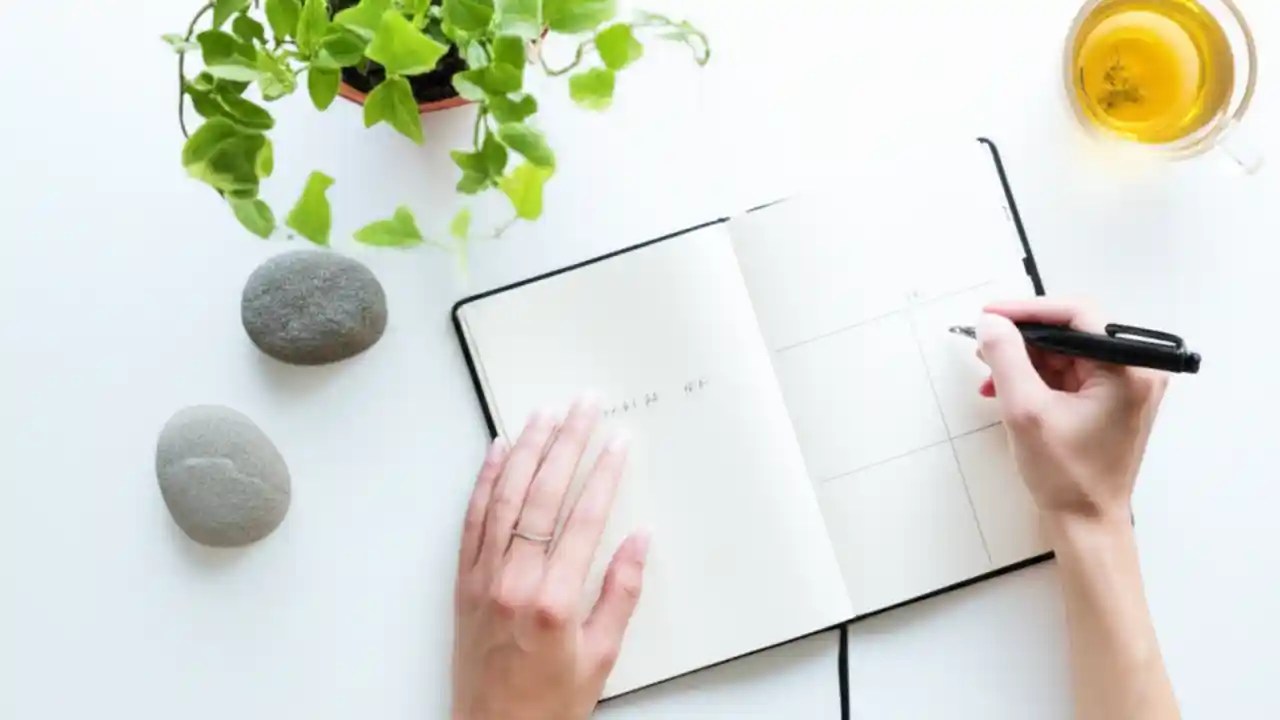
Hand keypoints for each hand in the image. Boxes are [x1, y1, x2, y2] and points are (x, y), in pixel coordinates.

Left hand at [452, 398, 649, 719]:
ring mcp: (483, 578)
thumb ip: (621, 593)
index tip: (618, 442)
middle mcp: (512, 581)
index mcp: (552, 601)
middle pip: (541, 495)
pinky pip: (473, 519)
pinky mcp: (464, 581)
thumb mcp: (601, 657)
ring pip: (503, 497)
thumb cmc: (547, 704)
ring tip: (544, 414)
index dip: (603, 474)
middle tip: (584, 406)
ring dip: (525, 449)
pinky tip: (497, 452)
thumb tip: (638, 540)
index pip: (582, 519)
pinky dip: (485, 481)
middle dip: (567, 443)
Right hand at [976, 299, 1168, 524]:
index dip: (1028, 310)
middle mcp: (1136, 371)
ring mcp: (1126, 386)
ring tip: (989, 376)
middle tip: (983, 346)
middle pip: (1070, 332)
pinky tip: (1006, 391)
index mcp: (1128, 369)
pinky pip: (1068, 374)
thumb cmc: (1065, 475)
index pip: (1077, 315)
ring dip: (1024, 361)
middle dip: (1022, 339)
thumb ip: (1006, 358)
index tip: (989, 316)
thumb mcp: (1025, 411)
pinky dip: (1036, 378)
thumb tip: (991, 322)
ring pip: (1065, 353)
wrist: (1086, 523)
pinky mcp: (1111, 401)